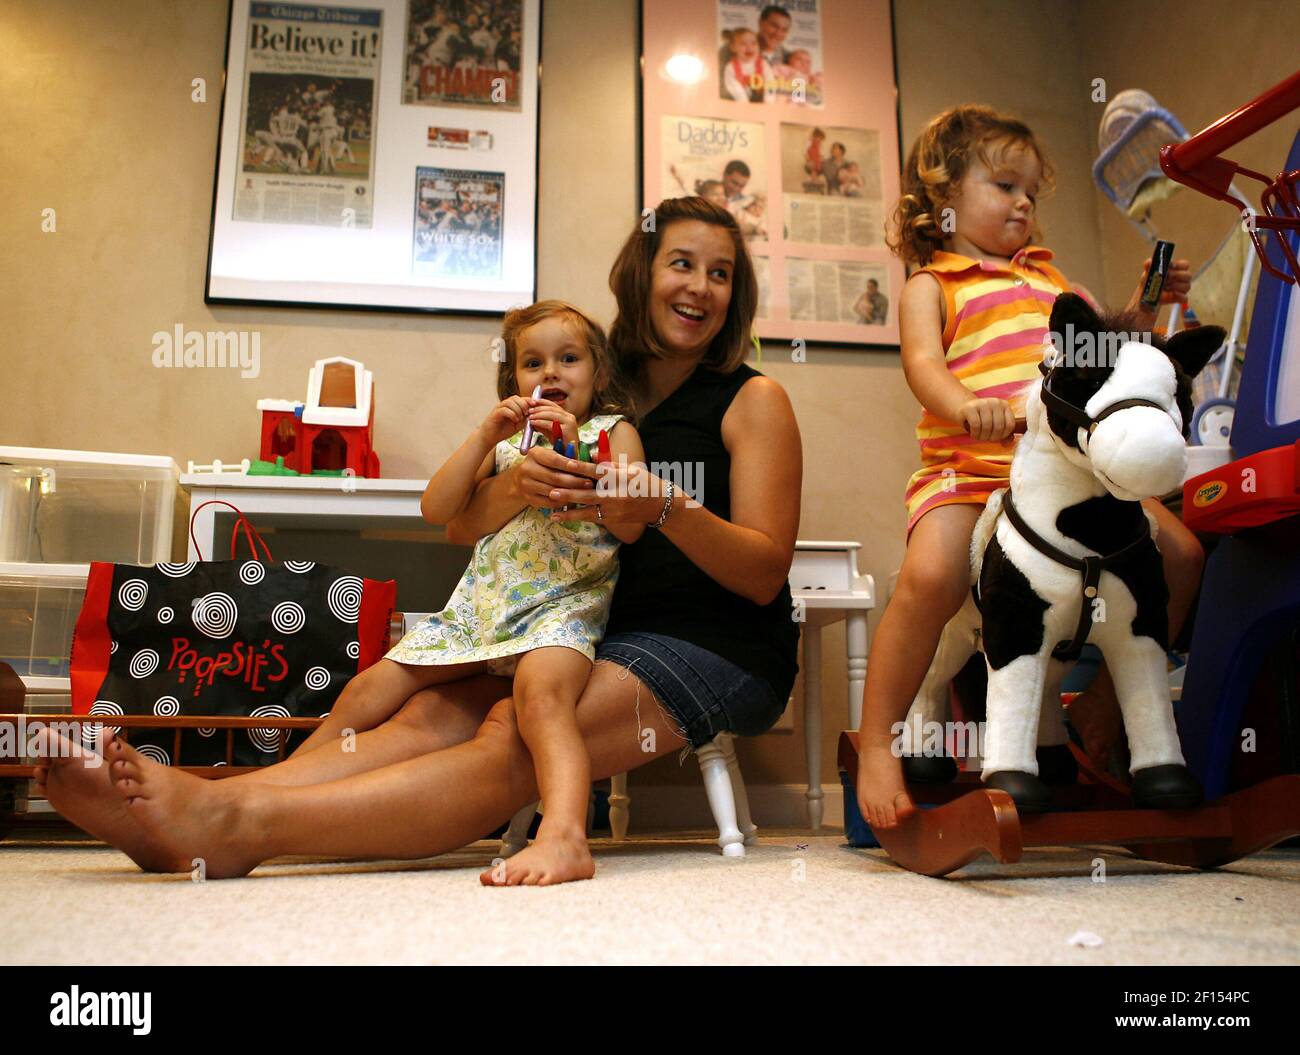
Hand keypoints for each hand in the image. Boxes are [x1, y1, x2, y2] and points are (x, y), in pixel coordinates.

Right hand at [477, 395, 532, 447]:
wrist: (491, 437)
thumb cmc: (504, 430)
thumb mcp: (518, 425)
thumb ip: (525, 419)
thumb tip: (533, 414)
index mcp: (511, 406)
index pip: (521, 398)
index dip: (529, 400)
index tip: (535, 404)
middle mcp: (504, 405)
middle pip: (515, 398)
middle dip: (523, 404)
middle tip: (526, 413)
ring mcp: (499, 408)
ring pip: (510, 402)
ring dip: (517, 409)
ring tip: (520, 418)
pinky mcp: (495, 413)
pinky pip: (504, 409)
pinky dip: (512, 414)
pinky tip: (515, 420)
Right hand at [512, 443, 597, 508]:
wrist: (521, 479)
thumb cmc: (544, 465)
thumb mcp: (551, 455)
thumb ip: (567, 456)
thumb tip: (589, 458)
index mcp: (534, 454)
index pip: (553, 459)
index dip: (568, 464)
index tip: (583, 467)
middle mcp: (527, 469)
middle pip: (555, 477)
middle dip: (575, 481)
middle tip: (589, 483)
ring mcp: (526, 485)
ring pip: (553, 492)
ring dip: (571, 493)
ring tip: (585, 493)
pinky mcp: (529, 499)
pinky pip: (550, 503)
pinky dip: (563, 502)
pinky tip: (573, 500)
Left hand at [524, 398, 578, 445]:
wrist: (569, 455)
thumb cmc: (560, 443)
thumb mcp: (549, 430)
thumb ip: (542, 423)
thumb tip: (531, 417)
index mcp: (566, 415)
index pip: (553, 405)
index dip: (542, 402)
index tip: (532, 401)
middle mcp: (569, 417)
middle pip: (552, 408)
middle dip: (539, 408)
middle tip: (529, 410)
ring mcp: (569, 422)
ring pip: (551, 414)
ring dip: (538, 414)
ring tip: (529, 417)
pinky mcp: (567, 429)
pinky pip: (551, 423)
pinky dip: (540, 422)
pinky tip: (534, 423)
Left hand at [547, 460, 666, 528]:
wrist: (660, 505)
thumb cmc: (644, 482)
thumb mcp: (630, 469)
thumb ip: (609, 464)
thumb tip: (589, 454)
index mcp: (621, 478)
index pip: (598, 471)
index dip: (582, 467)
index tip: (566, 463)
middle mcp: (617, 495)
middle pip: (590, 494)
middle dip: (570, 494)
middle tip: (552, 491)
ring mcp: (615, 510)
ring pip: (588, 511)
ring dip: (569, 511)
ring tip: (552, 512)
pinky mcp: (612, 519)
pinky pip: (591, 518)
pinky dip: (576, 517)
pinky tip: (560, 517)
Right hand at [958, 397, 1015, 440]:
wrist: (964, 409)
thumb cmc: (982, 419)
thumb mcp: (995, 424)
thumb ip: (1004, 433)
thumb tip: (1007, 444)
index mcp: (1005, 405)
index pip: (1010, 424)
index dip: (1004, 435)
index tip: (997, 438)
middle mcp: (995, 402)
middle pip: (998, 426)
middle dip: (992, 438)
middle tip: (986, 439)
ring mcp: (982, 403)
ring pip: (987, 426)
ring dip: (983, 437)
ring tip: (979, 437)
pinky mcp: (970, 408)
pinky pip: (976, 425)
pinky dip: (975, 434)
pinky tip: (973, 434)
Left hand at [1125, 256, 1191, 327]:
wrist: (1147, 296)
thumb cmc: (1150, 281)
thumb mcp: (1148, 272)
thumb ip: (1149, 265)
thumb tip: (1149, 262)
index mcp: (1177, 268)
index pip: (1185, 264)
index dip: (1179, 265)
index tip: (1170, 267)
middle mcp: (1182, 278)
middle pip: (1188, 275)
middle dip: (1177, 277)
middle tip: (1166, 279)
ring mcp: (1182, 288)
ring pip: (1187, 286)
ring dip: (1175, 287)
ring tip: (1165, 288)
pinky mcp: (1180, 298)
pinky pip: (1184, 298)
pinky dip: (1177, 297)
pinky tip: (1168, 296)